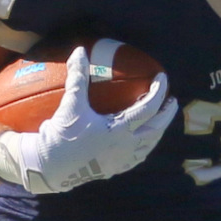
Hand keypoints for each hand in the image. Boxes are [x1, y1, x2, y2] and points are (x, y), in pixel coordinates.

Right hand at [0, 47, 176, 193]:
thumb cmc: (61, 135)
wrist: (49, 167)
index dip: (158, 91)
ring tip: (160, 119)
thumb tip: (80, 51)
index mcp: (120, 130)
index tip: (162, 78)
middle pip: (156, 129)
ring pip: (149, 145)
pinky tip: (143, 141)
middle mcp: (125, 147)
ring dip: (158, 131)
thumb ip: (77, 76)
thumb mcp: (71, 104)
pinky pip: (137, 158)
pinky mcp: (114, 170)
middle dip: (167, 113)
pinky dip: (145, 146)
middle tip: (171, 100)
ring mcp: (121, 161)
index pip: (148, 108)